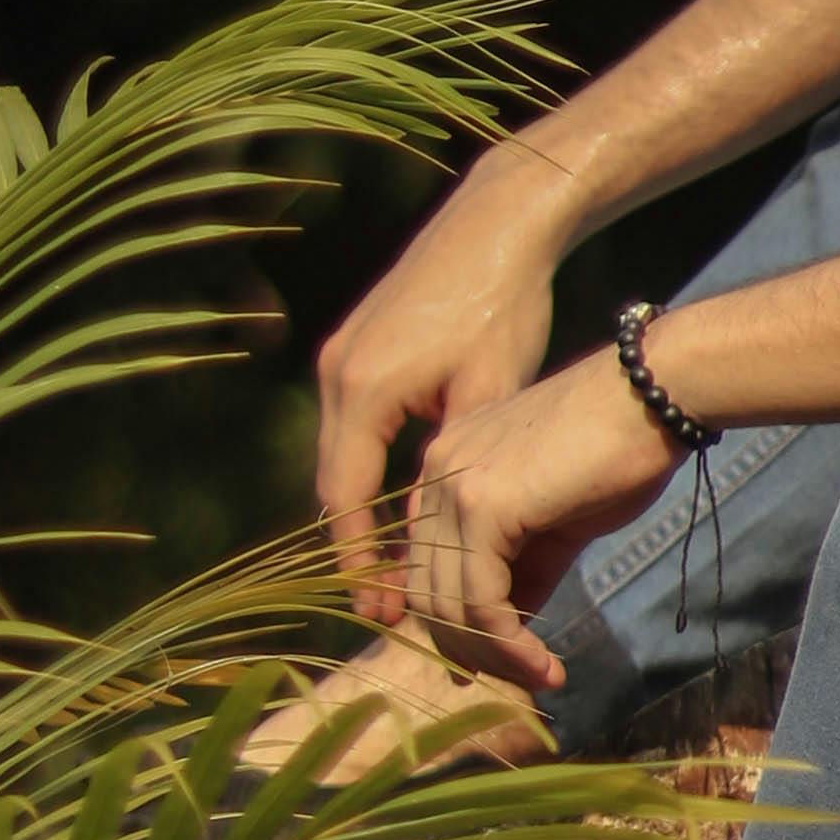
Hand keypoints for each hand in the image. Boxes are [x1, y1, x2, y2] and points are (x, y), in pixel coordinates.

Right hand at [312, 152, 573, 621]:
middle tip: (385, 609)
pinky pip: (351, 428)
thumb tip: (438, 535)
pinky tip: (400, 506)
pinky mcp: (355, 346)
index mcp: (366, 391)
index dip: (362, 565)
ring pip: (341, 458)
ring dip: (363, 512)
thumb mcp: (490, 394)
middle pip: (335, 486)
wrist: (494, 224)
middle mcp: (337, 374)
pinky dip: (369, 471)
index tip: (379, 615)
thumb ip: (456, 464)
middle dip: (359, 550)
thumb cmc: (504, 306)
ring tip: (396, 570)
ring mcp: (339, 357)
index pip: (349, 501)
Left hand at [401, 345, 681, 699]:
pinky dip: (511, 645)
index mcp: (445, 471)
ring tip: (542, 677)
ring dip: (496, 657)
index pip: (428, 566)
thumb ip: (524, 566)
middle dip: (472, 649)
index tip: (503, 661)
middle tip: (523, 679)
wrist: (653, 395)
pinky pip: (481, 601)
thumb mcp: (559, 519)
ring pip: (448, 605)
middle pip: (427, 592)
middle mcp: (433, 475)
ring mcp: (451, 488)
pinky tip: (545, 664)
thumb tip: (510, 626)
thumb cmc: (618, 446)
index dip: (459, 624)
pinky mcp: (481, 506)